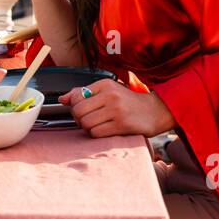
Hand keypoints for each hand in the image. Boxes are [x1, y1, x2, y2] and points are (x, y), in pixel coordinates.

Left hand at [59, 80, 175, 138]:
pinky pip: (96, 133)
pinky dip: (96, 134)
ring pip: (86, 123)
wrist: (155, 111)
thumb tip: (63, 99)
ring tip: (97, 125)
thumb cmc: (129, 102)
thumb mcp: (108, 91)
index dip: (75, 106)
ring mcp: (116, 110)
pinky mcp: (121, 125)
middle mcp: (110, 95)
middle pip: (78, 111)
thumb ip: (84, 93)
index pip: (76, 96)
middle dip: (79, 119)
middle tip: (87, 120)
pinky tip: (104, 130)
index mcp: (105, 84)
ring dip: (88, 128)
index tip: (82, 110)